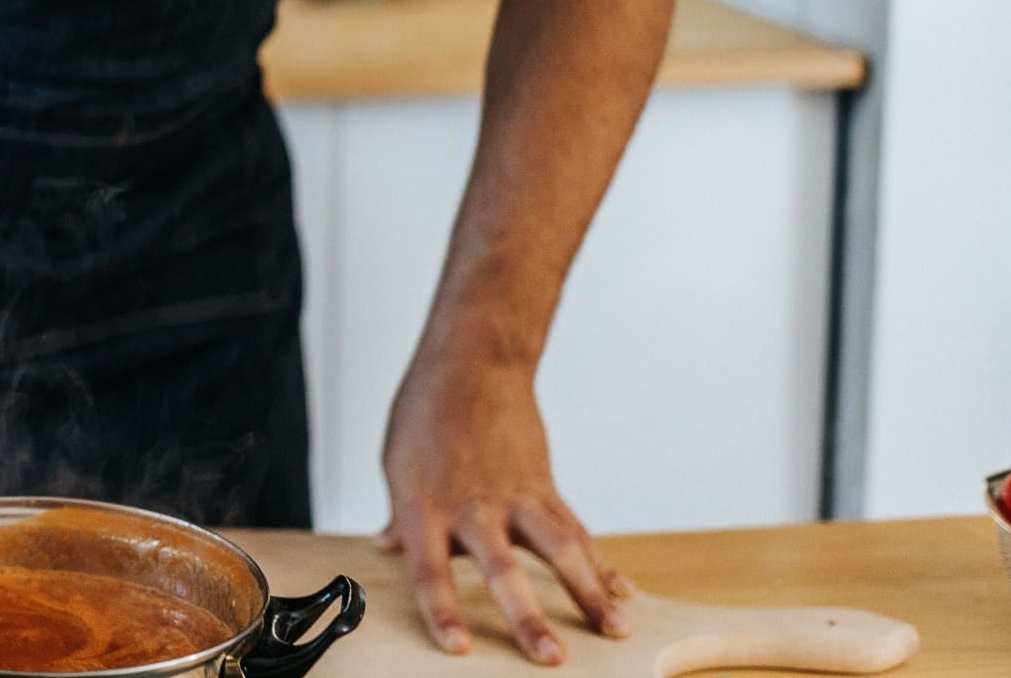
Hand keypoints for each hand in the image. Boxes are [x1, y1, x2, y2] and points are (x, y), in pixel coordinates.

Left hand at [379, 346, 630, 662]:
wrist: (473, 362)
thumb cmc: (426, 412)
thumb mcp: (397, 463)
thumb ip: (401, 514)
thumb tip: (389, 547)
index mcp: (425, 505)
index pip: (431, 570)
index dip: (444, 611)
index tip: (459, 649)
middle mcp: (474, 505)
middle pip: (503, 567)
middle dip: (527, 616)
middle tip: (550, 657)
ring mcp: (515, 495)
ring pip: (559, 548)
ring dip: (589, 592)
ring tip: (616, 630)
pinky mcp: (545, 486)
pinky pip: (576, 530)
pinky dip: (600, 563)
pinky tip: (621, 592)